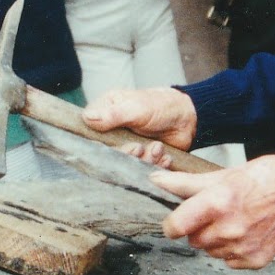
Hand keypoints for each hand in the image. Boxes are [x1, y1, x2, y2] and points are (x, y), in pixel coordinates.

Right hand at [82, 86, 197, 157]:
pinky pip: (141, 170)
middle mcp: (112, 132)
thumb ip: (113, 114)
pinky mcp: (140, 159)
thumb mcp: (136, 107)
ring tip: (157, 148)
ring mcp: (126, 146)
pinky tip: (164, 157)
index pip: (88, 133)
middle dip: (126, 154)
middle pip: (107, 153)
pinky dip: (154, 165)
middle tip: (139, 147)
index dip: (99, 144)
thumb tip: (87, 118)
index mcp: (105, 113)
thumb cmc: (160, 105)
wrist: (188, 117)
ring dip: (143, 160)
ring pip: (125, 164)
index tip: (114, 145)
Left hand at [152, 154, 274, 268]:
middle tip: (217, 213)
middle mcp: (229, 228)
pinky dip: (234, 251)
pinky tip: (248, 232)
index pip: (175, 227)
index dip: (172, 225)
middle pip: (193, 240)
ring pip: (211, 252)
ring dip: (217, 240)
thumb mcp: (222, 175)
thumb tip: (156, 180)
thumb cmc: (262, 178)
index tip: (176, 222)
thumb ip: (185, 183)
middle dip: (199, 229)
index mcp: (217, 203)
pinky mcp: (256, 260)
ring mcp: (243, 247)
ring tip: (236, 220)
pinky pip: (230, 261)